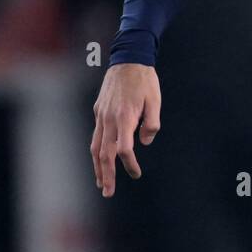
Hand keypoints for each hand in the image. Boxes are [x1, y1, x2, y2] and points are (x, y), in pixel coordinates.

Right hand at [90, 63, 160, 196]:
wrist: (128, 58)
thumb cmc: (145, 81)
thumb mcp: (155, 101)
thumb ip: (151, 123)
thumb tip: (144, 142)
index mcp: (125, 117)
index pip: (123, 148)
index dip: (129, 163)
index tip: (136, 173)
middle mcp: (109, 118)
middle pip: (104, 153)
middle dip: (106, 175)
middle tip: (108, 192)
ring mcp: (101, 114)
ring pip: (95, 146)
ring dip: (97, 167)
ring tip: (100, 182)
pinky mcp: (98, 110)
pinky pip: (95, 135)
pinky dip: (96, 151)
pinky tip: (100, 160)